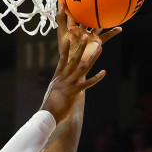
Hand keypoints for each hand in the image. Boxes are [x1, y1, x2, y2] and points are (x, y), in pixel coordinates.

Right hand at [41, 7, 115, 122]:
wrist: (47, 114)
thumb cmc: (50, 107)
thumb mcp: (56, 94)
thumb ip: (66, 90)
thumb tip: (76, 92)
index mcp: (58, 77)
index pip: (62, 59)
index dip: (65, 48)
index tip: (68, 38)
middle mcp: (64, 78)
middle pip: (73, 59)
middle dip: (80, 47)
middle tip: (86, 36)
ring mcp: (69, 84)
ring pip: (82, 68)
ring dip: (92, 58)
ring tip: (100, 49)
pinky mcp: (75, 92)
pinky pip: (87, 83)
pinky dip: (96, 78)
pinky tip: (104, 72)